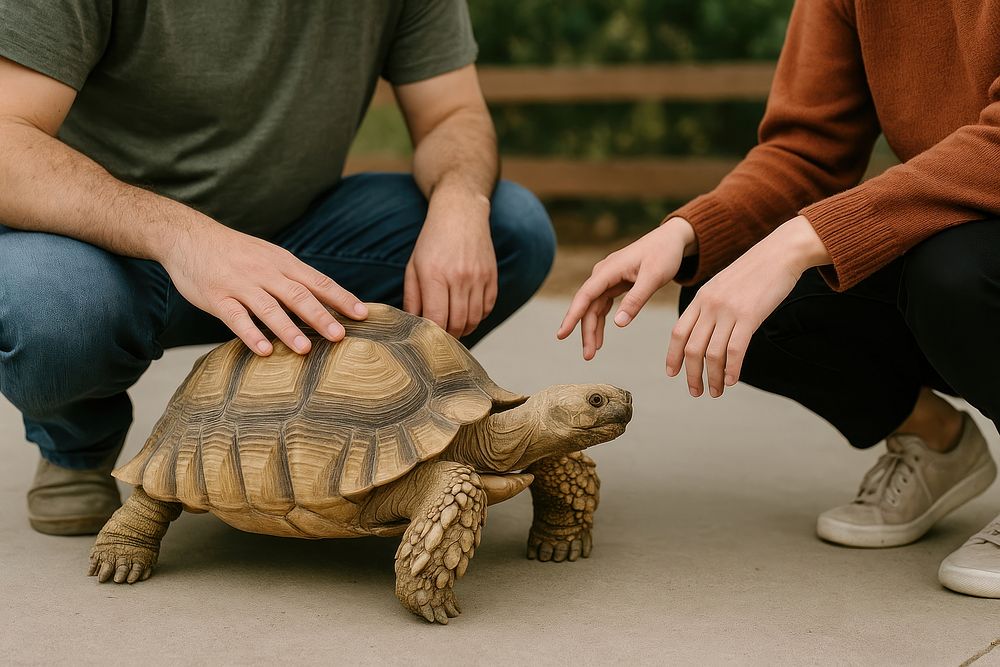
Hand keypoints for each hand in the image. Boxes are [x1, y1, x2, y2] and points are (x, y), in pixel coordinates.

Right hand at [160, 223, 367, 355]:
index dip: (341, 299)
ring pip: (269, 308)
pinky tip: (264, 350)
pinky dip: (251, 335)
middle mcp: (266, 273)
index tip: (362, 315)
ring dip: (288, 329)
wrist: (189, 236)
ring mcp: (241, 285)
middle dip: (321, 317)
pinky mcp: (217, 297)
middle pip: (298, 296)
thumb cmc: (237, 252)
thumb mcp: (271, 257)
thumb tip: (328, 301)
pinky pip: (236, 318)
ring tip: (305, 350)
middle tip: (340, 337)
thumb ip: (295, 278)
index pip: (318, 282)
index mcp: (283, 263)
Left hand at [404, 186, 496, 337]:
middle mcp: (459, 278)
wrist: (461, 213)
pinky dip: (477, 317)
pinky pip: (487, 308)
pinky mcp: (491, 277)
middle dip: (448, 336)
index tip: (427, 339)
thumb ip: (412, 297)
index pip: (436, 318)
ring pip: (473, 319)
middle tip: (440, 338)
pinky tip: (467, 313)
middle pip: (457, 323)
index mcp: (435, 275)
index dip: (432, 335)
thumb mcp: (413, 266)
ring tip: (453, 328)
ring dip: (463, 329)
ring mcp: (478, 277)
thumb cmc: (433, 241)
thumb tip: (412, 324)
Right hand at [557, 217, 696, 359]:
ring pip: (593, 308)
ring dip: (591, 329)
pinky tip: (600, 338)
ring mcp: (607, 279)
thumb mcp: (653, 278)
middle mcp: (603, 274)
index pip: (585, 296)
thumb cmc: (664, 254)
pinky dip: (600, 322)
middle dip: (585, 331)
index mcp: (608, 270)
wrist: (672, 239)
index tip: (562, 334)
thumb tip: (618, 324)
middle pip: (587, 306)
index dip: (572, 316)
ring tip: (592, 352)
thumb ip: (636, 300)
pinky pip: (602, 305)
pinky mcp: (615, 283)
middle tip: (587, 356)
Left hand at [667, 215, 829, 396]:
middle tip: (696, 392)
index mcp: (701, 298)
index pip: (678, 332)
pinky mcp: (750, 316)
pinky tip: (732, 381)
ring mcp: (729, 311)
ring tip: (716, 392)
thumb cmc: (755, 271)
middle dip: (692, 374)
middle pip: (692, 348)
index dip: (673, 355)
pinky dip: (731, 369)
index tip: (672, 373)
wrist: (780, 253)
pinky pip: (735, 350)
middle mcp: (710, 305)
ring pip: (712, 353)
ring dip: (713, 377)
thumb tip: (707, 332)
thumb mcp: (724, 286)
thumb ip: (712, 306)